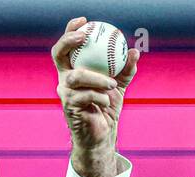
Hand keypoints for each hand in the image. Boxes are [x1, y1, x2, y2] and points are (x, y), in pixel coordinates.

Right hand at [51, 16, 141, 176]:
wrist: (103, 136)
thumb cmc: (107, 110)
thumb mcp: (118, 87)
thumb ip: (125, 69)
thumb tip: (135, 51)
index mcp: (73, 71)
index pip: (67, 47)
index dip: (71, 31)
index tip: (84, 21)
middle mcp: (65, 80)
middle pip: (58, 54)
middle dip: (68, 41)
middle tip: (84, 36)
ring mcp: (65, 94)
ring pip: (77, 76)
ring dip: (97, 78)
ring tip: (112, 84)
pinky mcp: (69, 108)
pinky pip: (86, 96)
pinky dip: (100, 97)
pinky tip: (107, 101)